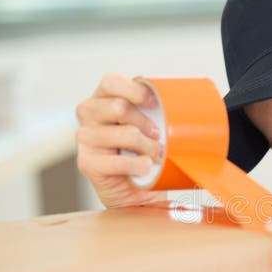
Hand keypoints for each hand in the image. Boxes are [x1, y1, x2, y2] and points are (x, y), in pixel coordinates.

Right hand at [76, 73, 166, 207]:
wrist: (135, 190)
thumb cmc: (141, 152)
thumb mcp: (148, 125)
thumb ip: (155, 109)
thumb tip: (186, 101)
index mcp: (103, 98)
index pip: (110, 82)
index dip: (134, 90)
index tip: (154, 103)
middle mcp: (89, 115)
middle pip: (119, 107)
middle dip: (146, 123)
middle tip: (158, 136)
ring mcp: (85, 138)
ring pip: (125, 133)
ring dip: (147, 146)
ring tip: (155, 155)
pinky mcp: (87, 162)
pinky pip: (118, 161)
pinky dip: (138, 165)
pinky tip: (145, 167)